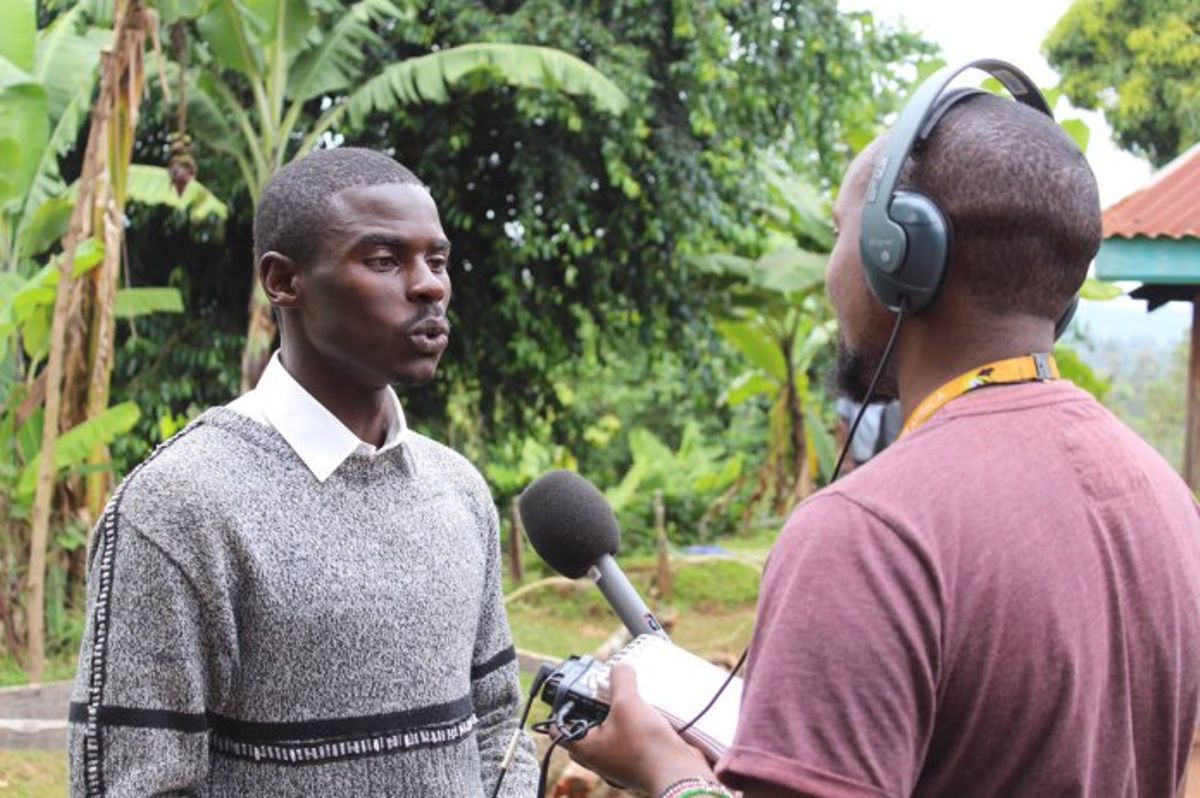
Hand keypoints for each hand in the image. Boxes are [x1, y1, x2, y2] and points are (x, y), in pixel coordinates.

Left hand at [563, 664, 714, 795]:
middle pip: (584, 734)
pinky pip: (628, 745)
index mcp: (587, 749)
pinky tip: (645, 715)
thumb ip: (620, 679)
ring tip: (625, 701)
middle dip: (589, 715)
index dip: (559, 712)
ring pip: (608, 740)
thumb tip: (620, 666)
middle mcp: (600, 760)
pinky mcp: (638, 765)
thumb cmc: (645, 742)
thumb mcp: (628, 702)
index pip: (559, 731)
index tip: (569, 695)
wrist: (678, 772)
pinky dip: (632, 731)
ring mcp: (619, 765)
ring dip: (614, 722)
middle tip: (599, 695)